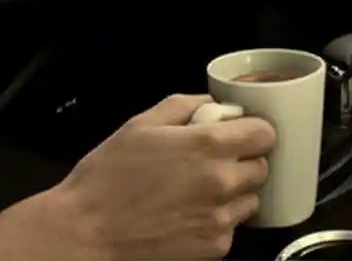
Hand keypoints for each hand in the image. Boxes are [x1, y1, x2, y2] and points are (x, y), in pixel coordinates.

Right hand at [53, 94, 275, 259]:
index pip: (265, 134)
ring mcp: (221, 219)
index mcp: (209, 146)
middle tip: (214, 163)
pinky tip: (188, 215)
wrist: (86, 232)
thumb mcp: (141, 125)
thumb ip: (184, 106)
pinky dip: (217, 221)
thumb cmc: (108, 177)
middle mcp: (222, 183)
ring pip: (250, 200)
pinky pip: (231, 228)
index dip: (254, 131)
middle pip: (262, 168)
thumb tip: (211, 104)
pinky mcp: (214, 248)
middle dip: (244, 162)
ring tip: (199, 192)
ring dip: (234, 193)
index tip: (241, 134)